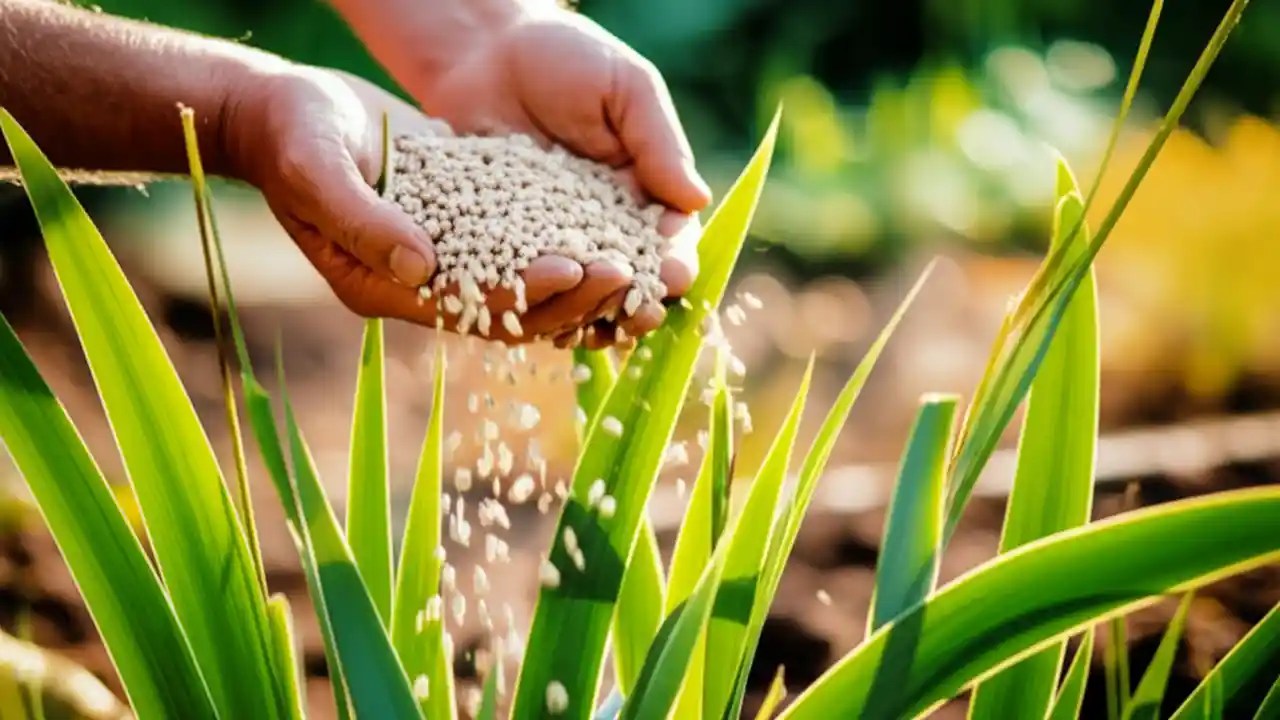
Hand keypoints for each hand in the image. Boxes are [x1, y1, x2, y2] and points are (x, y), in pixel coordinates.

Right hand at [220, 64, 593, 341]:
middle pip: (511, 309)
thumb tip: (423, 266)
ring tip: (639, 262)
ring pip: (529, 283)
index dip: (523, 293)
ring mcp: (447, 255)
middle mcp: (422, 282)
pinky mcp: (467, 222)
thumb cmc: (290, 136)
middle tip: (629, 274)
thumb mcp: (317, 169)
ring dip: (583, 279)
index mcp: (384, 285)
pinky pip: (526, 242)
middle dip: (572, 296)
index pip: (468, 306)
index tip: (573, 268)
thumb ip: (362, 220)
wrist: (287, 111)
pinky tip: (614, 227)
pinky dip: (568, 240)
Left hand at [395, 7, 710, 345]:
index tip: (673, 276)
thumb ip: (658, 141)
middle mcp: (603, 224)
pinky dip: (534, 306)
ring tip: (591, 330)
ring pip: (579, 293)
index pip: (669, 239)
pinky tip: (537, 323)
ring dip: (589, 317)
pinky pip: (525, 283)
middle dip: (638, 302)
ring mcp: (554, 238)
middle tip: (638, 316)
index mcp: (643, 191)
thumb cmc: (565, 55)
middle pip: (629, 279)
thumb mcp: (625, 88)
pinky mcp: (504, 243)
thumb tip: (697, 200)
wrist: (482, 48)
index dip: (674, 262)